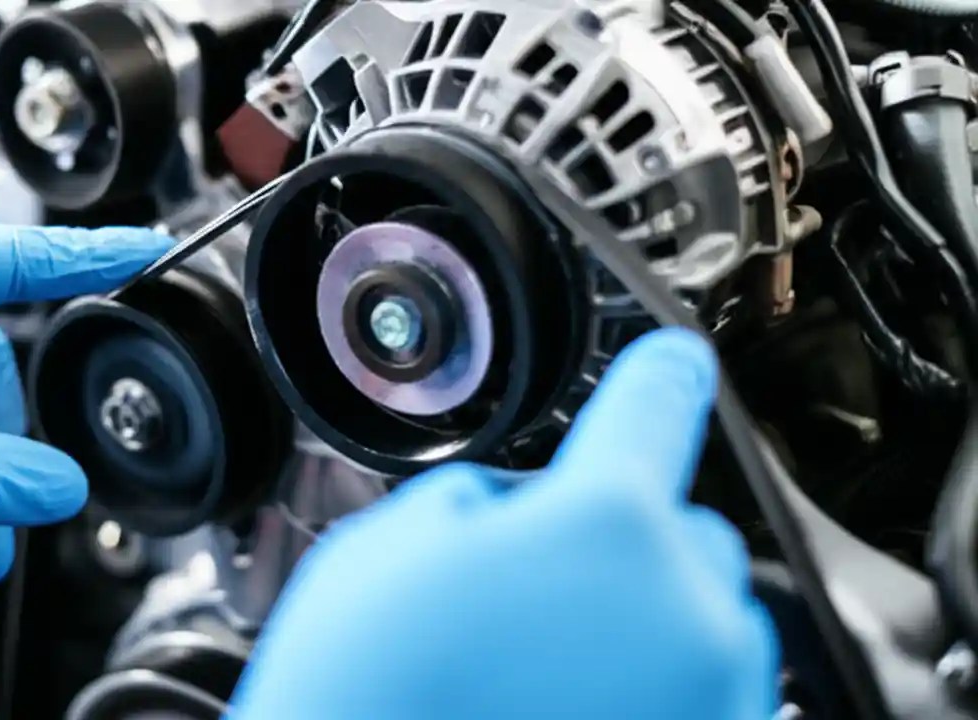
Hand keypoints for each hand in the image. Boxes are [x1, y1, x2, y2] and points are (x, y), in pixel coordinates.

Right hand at [231, 329, 777, 718]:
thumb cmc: (364, 699)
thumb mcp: (393, 544)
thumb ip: (493, 498)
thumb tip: (531, 512)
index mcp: (608, 522)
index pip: (659, 403)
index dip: (661, 374)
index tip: (674, 366)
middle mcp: (691, 613)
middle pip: (682, 530)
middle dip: (620, 545)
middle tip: (529, 599)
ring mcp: (716, 704)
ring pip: (701, 618)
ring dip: (643, 625)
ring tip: (539, 677)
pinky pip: (705, 696)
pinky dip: (652, 694)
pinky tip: (563, 710)